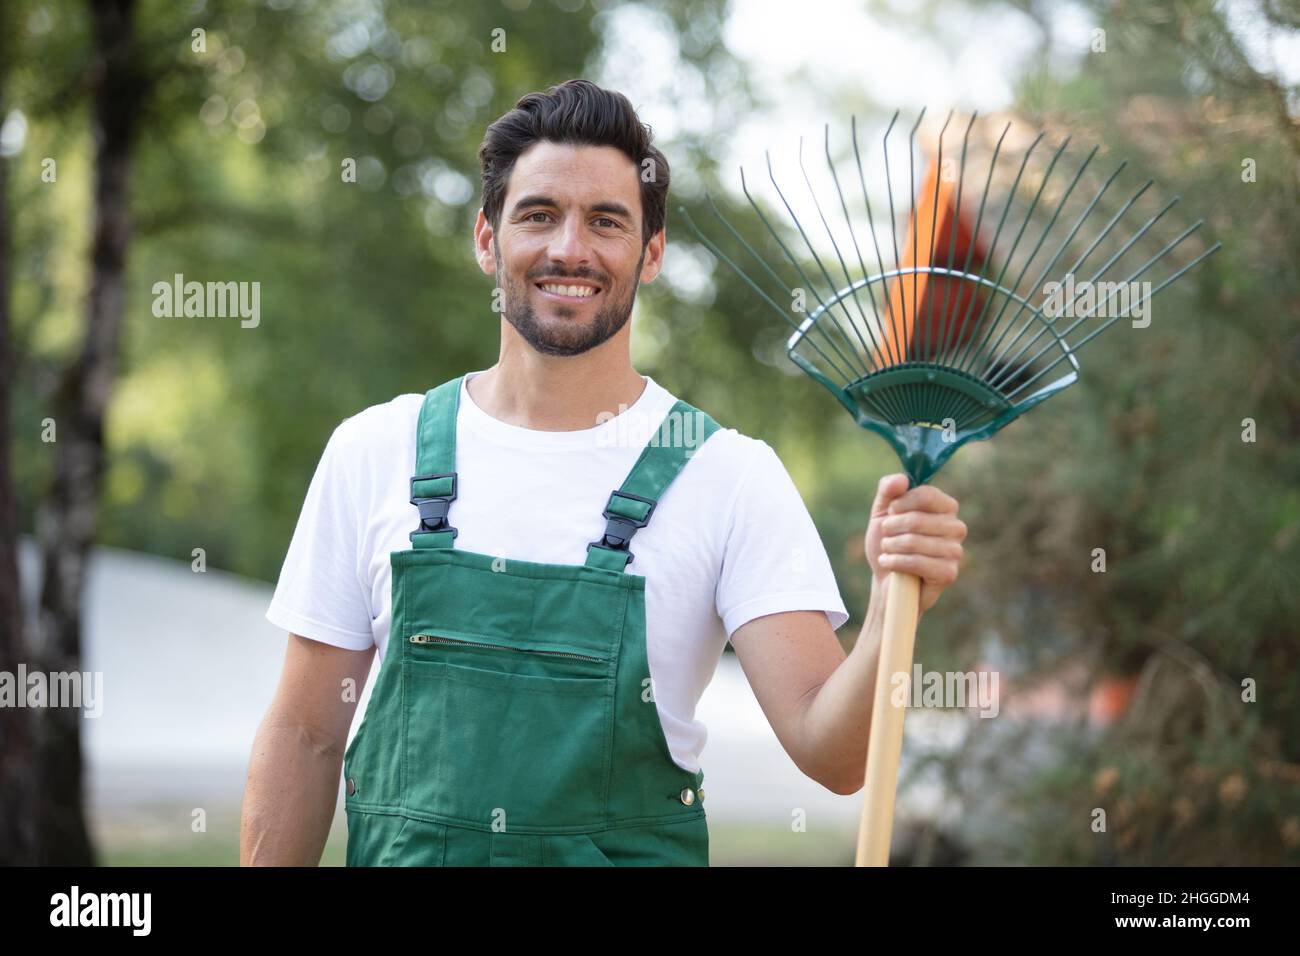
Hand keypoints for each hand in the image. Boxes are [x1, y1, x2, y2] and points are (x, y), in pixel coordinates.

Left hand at [865, 473, 965, 614]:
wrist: (886, 581)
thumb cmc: (888, 543)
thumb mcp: (882, 512)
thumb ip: (888, 490)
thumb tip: (903, 479)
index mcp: (945, 507)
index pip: (926, 494)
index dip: (901, 502)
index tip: (890, 511)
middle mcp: (956, 527)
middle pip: (917, 519)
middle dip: (891, 528)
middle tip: (885, 536)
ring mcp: (956, 551)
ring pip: (914, 541)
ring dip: (890, 546)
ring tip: (886, 551)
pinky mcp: (949, 573)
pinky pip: (917, 562)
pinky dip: (895, 562)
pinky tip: (888, 563)